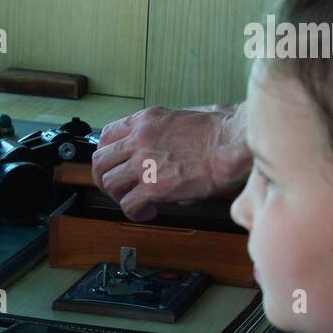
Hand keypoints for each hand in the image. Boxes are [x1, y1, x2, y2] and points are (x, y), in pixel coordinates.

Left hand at [91, 104, 249, 220]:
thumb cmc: (219, 132)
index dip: (107, 155)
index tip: (114, 166)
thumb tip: (158, 160)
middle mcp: (138, 139)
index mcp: (145, 121)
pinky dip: (134, 212)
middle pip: (100, 161)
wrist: (233, 144)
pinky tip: (148, 212)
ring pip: (109, 183)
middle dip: (104, 178)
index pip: (106, 136)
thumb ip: (161, 137)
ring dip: (119, 196)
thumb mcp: (181, 121)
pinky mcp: (153, 185)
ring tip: (135, 202)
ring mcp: (143, 162)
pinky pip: (128, 204)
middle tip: (117, 189)